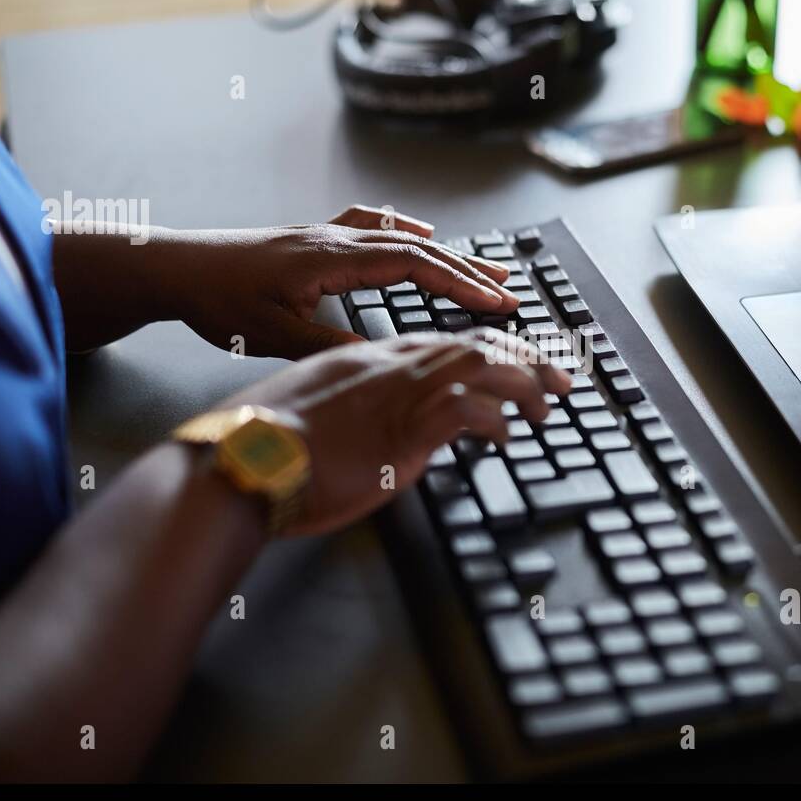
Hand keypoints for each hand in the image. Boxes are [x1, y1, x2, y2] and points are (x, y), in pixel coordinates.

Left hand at [168, 205, 518, 358]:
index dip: (461, 284)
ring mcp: (326, 235)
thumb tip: (384, 357)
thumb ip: (329, 344)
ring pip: (402, 237)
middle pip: (419, 248)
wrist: (175, 267)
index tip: (498, 301)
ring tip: (483, 267)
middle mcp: (336, 239)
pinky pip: (374, 226)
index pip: (414, 267)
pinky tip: (421, 231)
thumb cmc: (217, 302)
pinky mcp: (315, 239)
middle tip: (511, 287)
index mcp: (332, 259)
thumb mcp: (272, 335)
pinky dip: (407, 230)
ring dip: (446, 252)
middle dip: (468, 270)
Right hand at [226, 327, 571, 534]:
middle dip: (526, 358)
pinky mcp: (400, 430)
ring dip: (525, 383)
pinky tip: (508, 433)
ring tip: (551, 403)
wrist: (238, 461)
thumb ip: (355, 413)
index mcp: (367, 357)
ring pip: (480, 366)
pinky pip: (467, 411)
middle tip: (562, 377)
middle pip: (473, 344)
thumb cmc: (267, 445)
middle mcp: (387, 365)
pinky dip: (496, 419)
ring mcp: (395, 394)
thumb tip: (380, 430)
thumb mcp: (318, 417)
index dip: (489, 348)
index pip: (444, 340)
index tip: (520, 361)